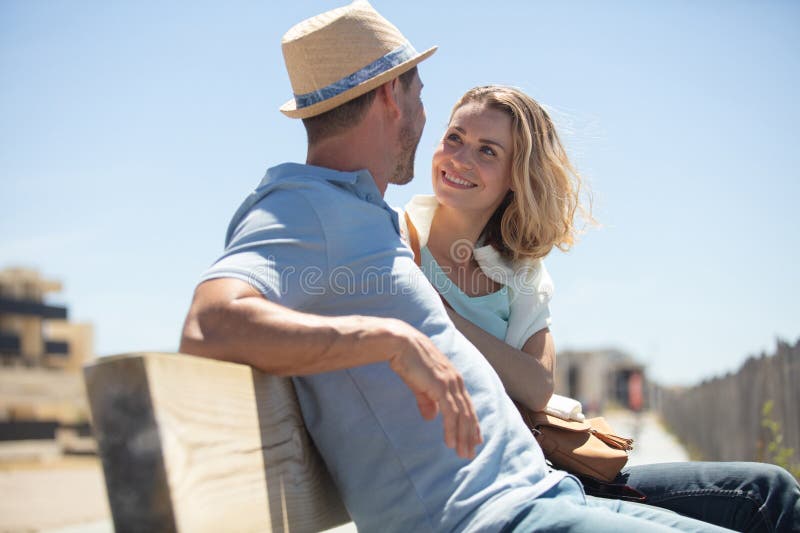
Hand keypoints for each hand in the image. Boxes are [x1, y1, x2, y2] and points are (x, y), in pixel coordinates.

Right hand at [386, 321, 481, 458]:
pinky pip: (451, 413)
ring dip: (463, 437)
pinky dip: (452, 430)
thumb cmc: (409, 361)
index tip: (475, 440)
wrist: (402, 344)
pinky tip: (450, 443)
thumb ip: (427, 401)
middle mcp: (456, 382)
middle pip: (468, 413)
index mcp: (454, 379)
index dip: (472, 423)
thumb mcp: (420, 384)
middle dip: (470, 435)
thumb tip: (431, 417)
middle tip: (470, 453)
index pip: (467, 405)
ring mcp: (450, 384)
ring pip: (462, 416)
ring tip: (462, 453)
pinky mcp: (441, 387)